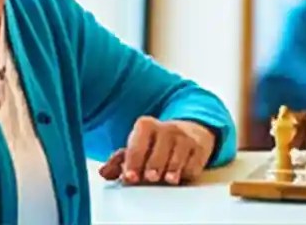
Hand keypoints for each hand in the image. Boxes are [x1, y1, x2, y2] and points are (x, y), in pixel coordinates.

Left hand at [97, 117, 215, 184]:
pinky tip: (181, 175)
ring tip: (168, 179)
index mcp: (146, 126)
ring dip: (173, 168)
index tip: (130, 176)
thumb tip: (105, 172)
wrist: (189, 132)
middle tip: (149, 177)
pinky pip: (194, 161)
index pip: (139, 143)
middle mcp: (167, 129)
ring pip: (179, 153)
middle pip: (160, 147)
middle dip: (154, 164)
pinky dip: (187, 171)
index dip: (133, 161)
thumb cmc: (157, 144)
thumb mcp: (137, 147)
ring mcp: (185, 138)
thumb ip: (119, 161)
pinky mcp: (200, 148)